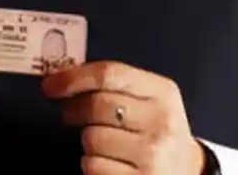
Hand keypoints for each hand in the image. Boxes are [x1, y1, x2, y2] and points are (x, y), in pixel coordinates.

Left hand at [43, 62, 206, 174]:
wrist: (187, 171)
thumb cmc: (155, 131)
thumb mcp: (149, 100)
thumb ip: (113, 85)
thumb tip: (60, 79)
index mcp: (163, 93)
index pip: (109, 74)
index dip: (73, 77)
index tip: (50, 85)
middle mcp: (161, 122)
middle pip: (96, 105)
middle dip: (75, 109)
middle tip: (70, 114)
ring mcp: (152, 155)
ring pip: (91, 138)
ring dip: (88, 141)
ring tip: (104, 144)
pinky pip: (93, 166)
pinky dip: (93, 165)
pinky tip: (110, 163)